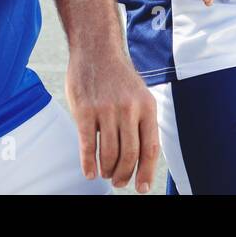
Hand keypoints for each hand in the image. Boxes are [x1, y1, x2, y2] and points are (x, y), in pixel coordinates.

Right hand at [66, 47, 159, 192]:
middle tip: (119, 181)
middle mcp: (129, 108)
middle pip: (130, 154)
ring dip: (107, 170)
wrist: (96, 48)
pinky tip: (89, 171)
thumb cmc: (117, 76)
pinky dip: (88, 163)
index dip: (147, 172)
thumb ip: (142, 122)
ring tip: (105, 173)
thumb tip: (143, 158)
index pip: (150, 148)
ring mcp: (106, 109)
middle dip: (124, 174)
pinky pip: (88, 145)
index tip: (142, 188)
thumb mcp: (139, 95)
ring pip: (109, 153)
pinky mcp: (84, 110)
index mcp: (147, 106)